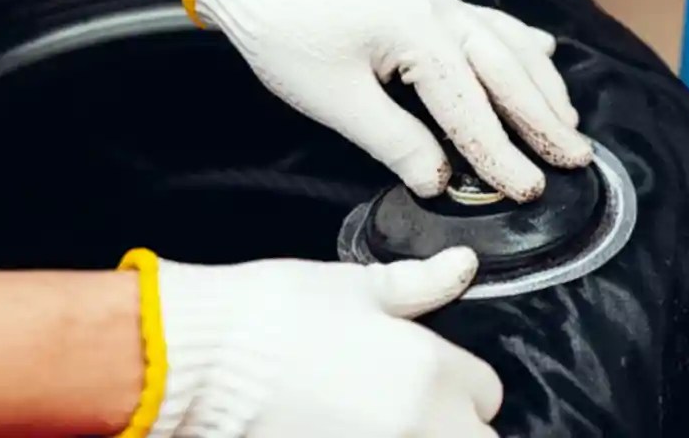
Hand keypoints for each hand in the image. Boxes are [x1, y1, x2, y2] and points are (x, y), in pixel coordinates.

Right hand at [150, 248, 501, 437]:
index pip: (488, 393)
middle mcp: (422, 427)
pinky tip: (346, 427)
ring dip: (421, 436)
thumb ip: (418, 286)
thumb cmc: (273, 315)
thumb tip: (462, 267)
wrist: (200, 360)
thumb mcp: (352, 288)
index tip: (430, 379)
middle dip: (455, 425)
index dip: (461, 385)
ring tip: (377, 419)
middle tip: (411, 410)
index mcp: (432, 371)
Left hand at [193, 0, 591, 201]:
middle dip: (544, 119)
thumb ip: (392, 141)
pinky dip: (520, 43)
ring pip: (507, 44)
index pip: (472, 109)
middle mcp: (440, 11)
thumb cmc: (286, 33)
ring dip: (541, 84)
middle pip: (507, 72)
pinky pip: (489, 21)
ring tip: (568, 121)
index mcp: (418, 36)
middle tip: (578, 158)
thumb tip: (437, 179)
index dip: (502, 155)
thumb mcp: (333, 100)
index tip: (528, 190)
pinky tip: (541, 52)